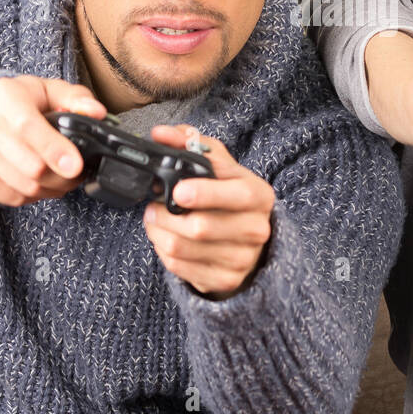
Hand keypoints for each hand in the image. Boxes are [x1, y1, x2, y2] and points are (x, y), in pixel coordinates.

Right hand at [0, 75, 104, 205]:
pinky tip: (35, 178)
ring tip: (59, 173)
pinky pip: (13, 199)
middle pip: (31, 167)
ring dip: (52, 187)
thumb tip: (97, 113)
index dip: (54, 149)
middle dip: (63, 174)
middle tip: (76, 169)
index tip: (75, 165)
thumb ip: (75, 98)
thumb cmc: (14, 103)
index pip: (28, 128)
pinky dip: (33, 194)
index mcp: (1, 97)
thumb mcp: (45, 90)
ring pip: (25, 187)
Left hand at [141, 125, 274, 299]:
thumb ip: (191, 144)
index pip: (236, 194)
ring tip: (154, 220)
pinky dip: (162, 251)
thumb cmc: (230, 198)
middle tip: (153, 205)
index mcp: (259, 195)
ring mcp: (242, 258)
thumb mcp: (220, 168)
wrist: (248, 242)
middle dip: (167, 215)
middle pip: (202, 227)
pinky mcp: (225, 279)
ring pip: (184, 248)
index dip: (206, 193)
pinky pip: (180, 268)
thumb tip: (162, 133)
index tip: (179, 190)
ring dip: (159, 232)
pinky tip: (163, 239)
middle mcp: (256, 229)